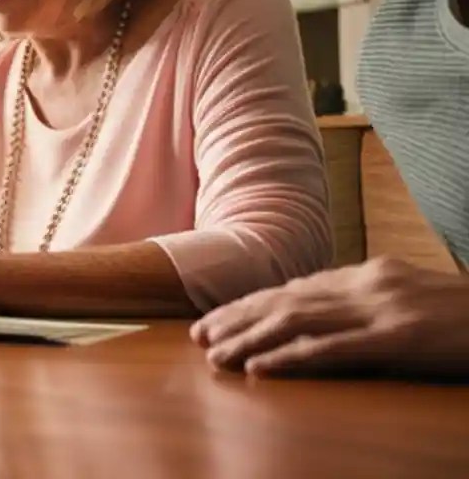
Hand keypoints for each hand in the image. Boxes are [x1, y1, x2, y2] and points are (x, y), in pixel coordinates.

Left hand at [191, 257, 468, 378]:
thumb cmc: (462, 317)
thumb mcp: (407, 301)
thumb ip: (364, 305)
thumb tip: (315, 319)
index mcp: (370, 274)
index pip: (296, 288)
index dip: (251, 303)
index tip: (216, 318)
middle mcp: (369, 285)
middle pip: (287, 301)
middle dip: (238, 318)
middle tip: (199, 335)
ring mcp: (383, 310)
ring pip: (299, 322)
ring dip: (251, 339)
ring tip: (216, 353)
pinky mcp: (399, 339)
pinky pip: (334, 349)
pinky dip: (291, 358)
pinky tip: (260, 367)